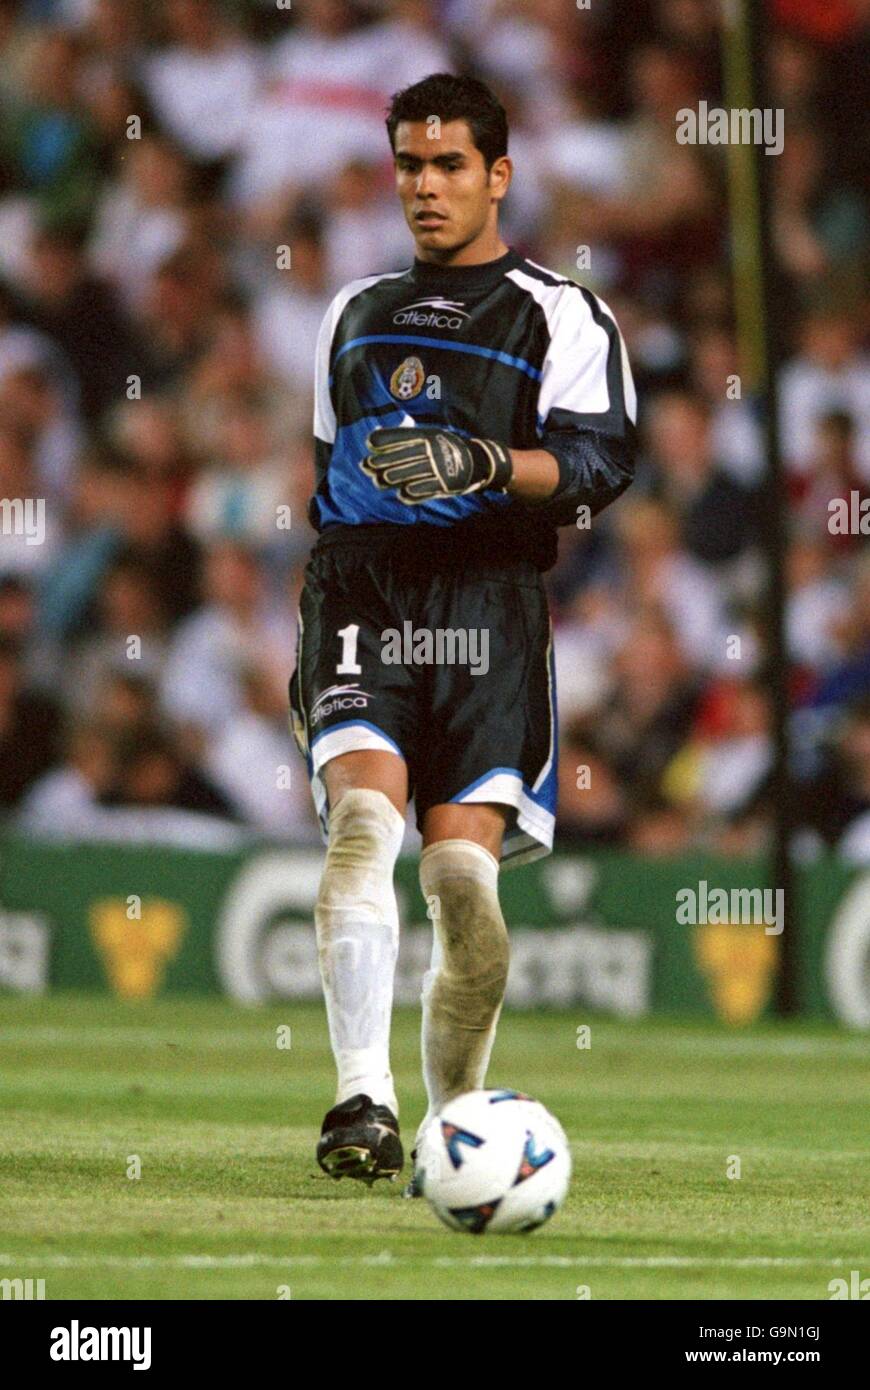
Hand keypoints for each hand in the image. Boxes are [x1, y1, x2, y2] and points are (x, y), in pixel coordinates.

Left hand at [361, 426, 512, 503]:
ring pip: (411, 474)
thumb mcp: (430, 434)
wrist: (478, 461)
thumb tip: (375, 437)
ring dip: (393, 477)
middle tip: (367, 464)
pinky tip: (401, 493)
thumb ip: (406, 436)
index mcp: (429, 436)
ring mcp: (439, 469)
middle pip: (403, 456)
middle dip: (383, 460)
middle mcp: (433, 451)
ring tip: (380, 480)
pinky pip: (426, 490)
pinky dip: (412, 493)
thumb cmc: (447, 447)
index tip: (370, 442)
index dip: (386, 439)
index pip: (403, 436)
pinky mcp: (445, 485)